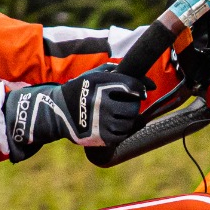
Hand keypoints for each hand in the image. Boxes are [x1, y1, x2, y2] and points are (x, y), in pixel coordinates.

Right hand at [4, 65, 151, 160]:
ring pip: (129, 122)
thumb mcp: (95, 75)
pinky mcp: (99, 137)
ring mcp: (99, 121)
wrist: (57, 112)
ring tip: (116, 115)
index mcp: (99, 83)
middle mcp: (100, 102)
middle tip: (124, 105)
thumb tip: (152, 85)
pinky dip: (121, 130)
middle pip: (133, 106)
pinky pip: (122, 135)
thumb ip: (121, 72)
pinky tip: (112, 124)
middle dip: (131, 105)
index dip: (140, 89)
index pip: (131, 86)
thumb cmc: (81, 90)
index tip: (140, 92)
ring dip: (127, 119)